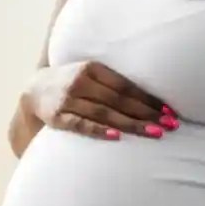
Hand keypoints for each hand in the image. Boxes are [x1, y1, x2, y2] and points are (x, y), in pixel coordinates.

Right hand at [23, 60, 176, 139]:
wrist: (33, 91)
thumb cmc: (72, 85)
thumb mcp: (90, 76)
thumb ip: (114, 84)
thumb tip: (154, 101)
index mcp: (92, 68)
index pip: (126, 86)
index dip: (148, 99)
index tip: (169, 111)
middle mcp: (79, 81)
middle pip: (119, 100)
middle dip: (147, 113)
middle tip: (170, 125)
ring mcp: (67, 99)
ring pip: (104, 113)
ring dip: (132, 124)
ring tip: (154, 133)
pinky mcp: (57, 117)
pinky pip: (81, 125)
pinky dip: (99, 131)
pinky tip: (117, 137)